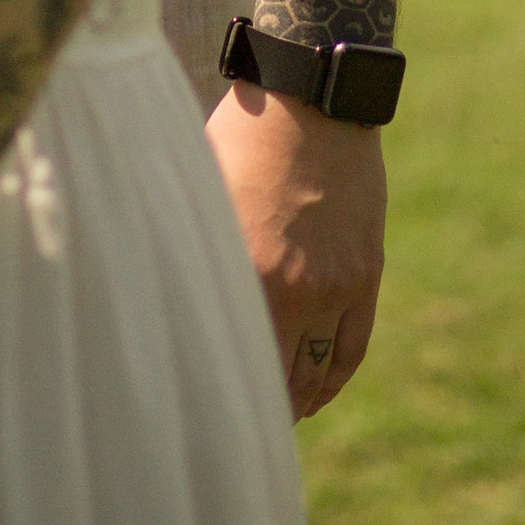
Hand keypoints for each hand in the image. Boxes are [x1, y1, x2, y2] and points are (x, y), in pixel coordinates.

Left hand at [207, 88, 385, 419]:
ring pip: (319, 371)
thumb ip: (194, 249)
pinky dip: (333, 378)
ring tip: (277, 416)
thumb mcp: (203, 191)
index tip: (205, 414)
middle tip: (235, 426)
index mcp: (248, 271)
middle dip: (259, 408)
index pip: (236, 361)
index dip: (223, 396)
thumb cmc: (242, 137)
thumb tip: (158, 289)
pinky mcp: (365, 273)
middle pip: (280, 378)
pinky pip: (352, 346)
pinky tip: (317, 392)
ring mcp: (337, 283)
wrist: (313, 98)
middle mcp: (296, 288)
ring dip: (298, 400)